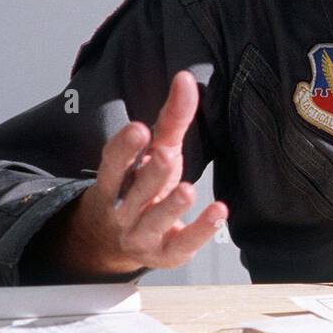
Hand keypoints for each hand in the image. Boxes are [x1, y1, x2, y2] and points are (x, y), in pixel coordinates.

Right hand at [56, 70, 227, 277]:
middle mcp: (124, 209)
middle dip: (150, 175)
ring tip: (187, 190)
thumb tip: (186, 78)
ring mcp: (142, 235)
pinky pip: (182, 244)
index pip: (113, 163)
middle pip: (135, 192)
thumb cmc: (142, 187)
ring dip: (170, 207)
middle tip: (165, 156)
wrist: (118, 241)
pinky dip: (200, 230)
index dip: (124, 148)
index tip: (138, 129)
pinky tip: (219, 212)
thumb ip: (172, 118)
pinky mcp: (166, 254)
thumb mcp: (157, 151)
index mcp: (117, 181)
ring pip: (153, 222)